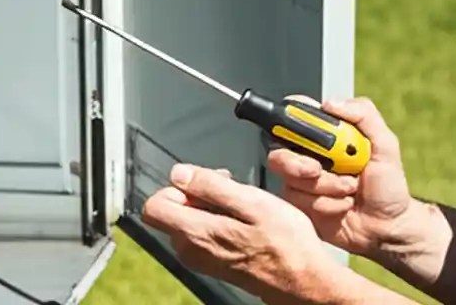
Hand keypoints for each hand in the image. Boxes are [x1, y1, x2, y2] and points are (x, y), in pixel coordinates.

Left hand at [142, 163, 348, 304]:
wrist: (301, 281)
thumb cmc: (285, 243)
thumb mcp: (252, 201)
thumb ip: (210, 186)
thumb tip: (179, 173)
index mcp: (196, 233)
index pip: (153, 207)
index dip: (177, 187)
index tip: (203, 182)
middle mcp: (191, 250)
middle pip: (171, 211)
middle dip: (196, 193)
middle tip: (229, 188)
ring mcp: (201, 259)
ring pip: (187, 221)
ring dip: (209, 206)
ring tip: (241, 205)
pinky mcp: (212, 263)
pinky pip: (201, 235)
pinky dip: (216, 221)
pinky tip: (242, 220)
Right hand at [267, 97, 413, 256]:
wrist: (387, 228)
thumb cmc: (388, 186)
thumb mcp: (386, 145)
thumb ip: (364, 115)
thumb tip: (330, 103)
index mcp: (326, 135)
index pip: (294, 118)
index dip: (288, 121)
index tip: (300, 132)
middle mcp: (309, 155)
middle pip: (279, 151)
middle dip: (298, 163)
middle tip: (318, 170)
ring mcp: (302, 182)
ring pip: (292, 180)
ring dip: (326, 187)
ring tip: (349, 190)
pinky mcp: (301, 206)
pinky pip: (299, 202)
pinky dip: (326, 204)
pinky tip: (342, 205)